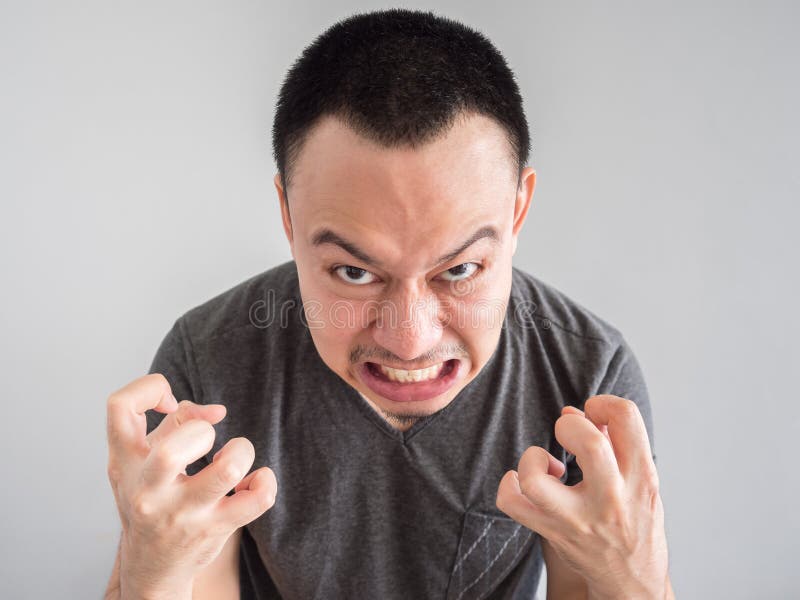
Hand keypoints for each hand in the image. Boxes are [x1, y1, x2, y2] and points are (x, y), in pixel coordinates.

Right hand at [106, 373, 277, 596]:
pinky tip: (253, 482)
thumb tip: (217, 411)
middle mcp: (149, 490)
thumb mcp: (143, 461)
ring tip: (234, 458)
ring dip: (242, 451)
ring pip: (227, 469)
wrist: (151, 567)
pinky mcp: (214, 529)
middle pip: (172, 449)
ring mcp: (183, 513)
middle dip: (200, 432)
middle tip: (205, 442)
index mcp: (125, 463)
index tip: (169, 402)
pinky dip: (265, 482)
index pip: (119, 406)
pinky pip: (257, 499)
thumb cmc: (152, 499)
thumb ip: (176, 421)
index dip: (150, 388)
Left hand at [496, 395, 669, 598]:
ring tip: (545, 464)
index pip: (626, 419)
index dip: (603, 403)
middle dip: (569, 427)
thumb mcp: (641, 481)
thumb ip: (615, 443)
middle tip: (567, 433)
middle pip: (588, 444)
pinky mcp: (553, 534)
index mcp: (641, 478)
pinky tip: (521, 481)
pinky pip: (513, 504)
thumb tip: (573, 413)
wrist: (633, 584)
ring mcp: (578, 520)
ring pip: (536, 480)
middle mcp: (611, 499)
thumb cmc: (636, 523)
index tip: (594, 412)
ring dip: (532, 459)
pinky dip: (508, 484)